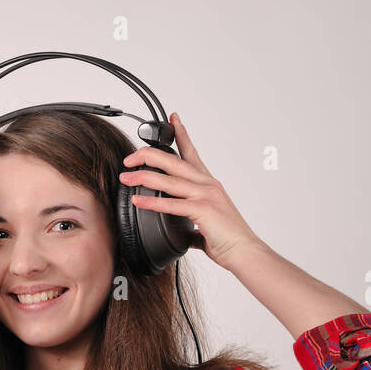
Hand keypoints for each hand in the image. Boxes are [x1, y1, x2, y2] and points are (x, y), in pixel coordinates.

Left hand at [118, 112, 263, 272]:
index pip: (192, 152)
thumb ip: (193, 223)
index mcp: (208, 184)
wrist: (244, 251)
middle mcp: (207, 184)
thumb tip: (185, 232)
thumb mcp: (207, 224)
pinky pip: (171, 204)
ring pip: (169, 179)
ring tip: (126, 177)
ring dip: (143, 177)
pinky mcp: (202, 210)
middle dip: (149, 155)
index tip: (173, 118)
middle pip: (174, 161)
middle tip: (130, 157)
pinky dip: (152, 202)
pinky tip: (137, 200)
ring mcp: (205, 195)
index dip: (182, 134)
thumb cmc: (228, 238)